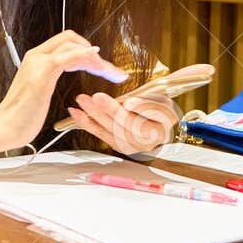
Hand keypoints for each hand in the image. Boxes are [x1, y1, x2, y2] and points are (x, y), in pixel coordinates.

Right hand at [0, 31, 128, 148]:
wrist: (5, 126)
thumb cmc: (21, 116)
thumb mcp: (37, 92)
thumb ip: (46, 81)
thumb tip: (52, 81)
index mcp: (35, 60)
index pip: (64, 44)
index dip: (85, 52)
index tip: (101, 68)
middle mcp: (36, 56)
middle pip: (70, 38)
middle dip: (93, 52)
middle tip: (110, 71)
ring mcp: (39, 62)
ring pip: (72, 44)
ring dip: (95, 58)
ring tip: (110, 74)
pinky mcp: (44, 72)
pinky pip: (68, 56)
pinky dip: (85, 55)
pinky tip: (98, 61)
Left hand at [65, 91, 179, 155]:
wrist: (151, 119)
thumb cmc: (154, 104)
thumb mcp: (157, 96)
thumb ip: (148, 98)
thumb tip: (131, 103)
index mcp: (166, 122)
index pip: (156, 115)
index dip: (143, 109)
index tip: (130, 102)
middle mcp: (153, 139)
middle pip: (132, 126)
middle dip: (112, 111)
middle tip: (97, 97)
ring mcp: (135, 146)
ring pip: (114, 131)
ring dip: (95, 115)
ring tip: (83, 101)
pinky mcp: (120, 146)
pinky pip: (102, 135)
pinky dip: (87, 123)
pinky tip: (76, 113)